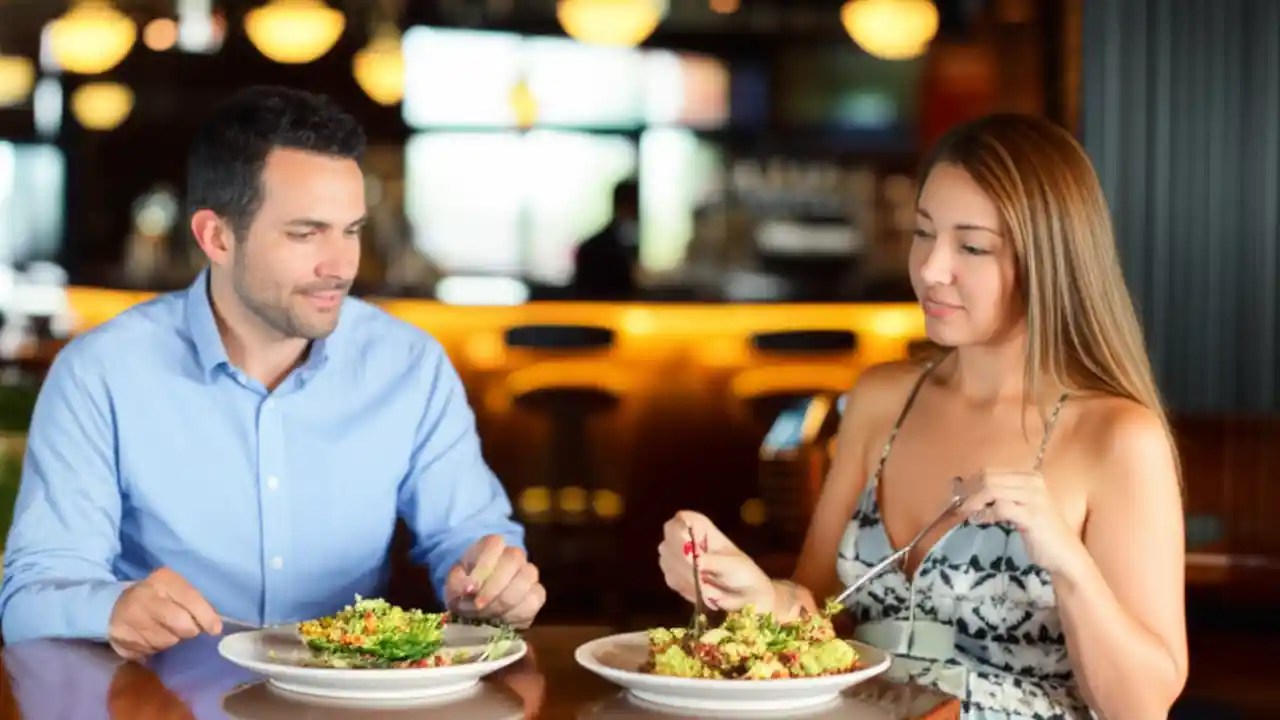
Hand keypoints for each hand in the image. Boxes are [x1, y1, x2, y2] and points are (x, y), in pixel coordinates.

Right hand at [107, 567, 220, 660]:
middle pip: (181, 625)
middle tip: (186, 629)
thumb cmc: (158, 598)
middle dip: (188, 631)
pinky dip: (154, 647)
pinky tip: (149, 637)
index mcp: (162, 579)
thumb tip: (215, 628)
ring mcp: (128, 617)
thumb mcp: (176, 591)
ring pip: (166, 641)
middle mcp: (143, 596)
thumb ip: (196, 604)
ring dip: (171, 640)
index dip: (206, 617)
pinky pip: (149, 651)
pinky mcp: (120, 637)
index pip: (191, 599)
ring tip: (164, 630)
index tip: (215, 630)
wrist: (115, 607)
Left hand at [443, 535, 544, 628]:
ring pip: (526, 580)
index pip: (494, 544)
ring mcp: (529, 573)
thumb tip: (470, 589)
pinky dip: (516, 614)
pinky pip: (533, 601)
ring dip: (503, 602)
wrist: (478, 603)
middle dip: (494, 588)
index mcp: (491, 545)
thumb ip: (458, 584)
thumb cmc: (466, 588)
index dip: (484, 566)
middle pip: (513, 560)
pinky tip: (501, 621)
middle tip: (478, 607)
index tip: (471, 589)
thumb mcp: (454, 584)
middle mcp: (515, 555)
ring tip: (487, 616)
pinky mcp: (537, 595)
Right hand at [658, 511, 773, 612]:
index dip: (681, 534)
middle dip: (682, 562)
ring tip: (708, 587)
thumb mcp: (730, 565)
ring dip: (686, 577)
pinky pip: (671, 580)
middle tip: (700, 576)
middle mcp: (685, 537)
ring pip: (667, 562)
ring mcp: (677, 556)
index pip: (680, 520)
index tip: (691, 550)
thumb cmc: (742, 572)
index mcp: (700, 525)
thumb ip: (710, 561)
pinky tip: (703, 591)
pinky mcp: (675, 575)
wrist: (744, 596)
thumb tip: (694, 561)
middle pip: (669, 542)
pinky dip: (686, 588)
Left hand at [957, 469, 1085, 573]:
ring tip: (967, 514)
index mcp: (1030, 476)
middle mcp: (1033, 481)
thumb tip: (961, 488)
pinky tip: (982, 521)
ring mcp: (1035, 497)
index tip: (956, 495)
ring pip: (991, 489)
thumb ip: (998, 496)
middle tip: (958, 506)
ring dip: (974, 502)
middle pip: (988, 477)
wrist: (1066, 556)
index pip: (990, 471)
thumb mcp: (1018, 508)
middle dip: (968, 491)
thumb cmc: (1040, 533)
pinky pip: (1000, 507)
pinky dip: (986, 514)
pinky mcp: (1033, 515)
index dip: (969, 482)